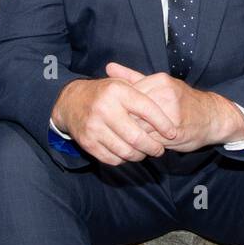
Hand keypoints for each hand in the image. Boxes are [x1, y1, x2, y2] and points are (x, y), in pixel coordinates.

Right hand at [50, 74, 178, 166]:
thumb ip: (144, 94)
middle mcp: (105, 109)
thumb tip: (170, 112)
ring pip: (126, 151)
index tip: (173, 132)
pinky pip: (113, 158)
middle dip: (153, 147)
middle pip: (137, 137)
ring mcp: (94, 127)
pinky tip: (129, 153)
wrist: (70, 102)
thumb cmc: (105, 93)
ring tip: (146, 152)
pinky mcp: (88, 143)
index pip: (147, 109)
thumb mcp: (122, 85)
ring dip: (140, 155)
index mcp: (117, 92)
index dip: (163, 123)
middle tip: (160, 150)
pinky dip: (124, 159)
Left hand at [103, 62, 243, 154]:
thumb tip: (109, 67)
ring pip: (139, 127)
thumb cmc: (183, 101)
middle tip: (121, 127)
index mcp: (159, 81)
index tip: (117, 113)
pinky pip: (150, 139)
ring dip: (133, 134)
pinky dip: (145, 143)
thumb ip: (133, 77)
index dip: (120, 107)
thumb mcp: (160, 84)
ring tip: (132, 135)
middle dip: (125, 122)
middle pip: (131, 111)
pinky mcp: (175, 132)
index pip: (127, 95)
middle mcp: (165, 95)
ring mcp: (170, 114)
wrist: (213, 117)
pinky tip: (145, 142)